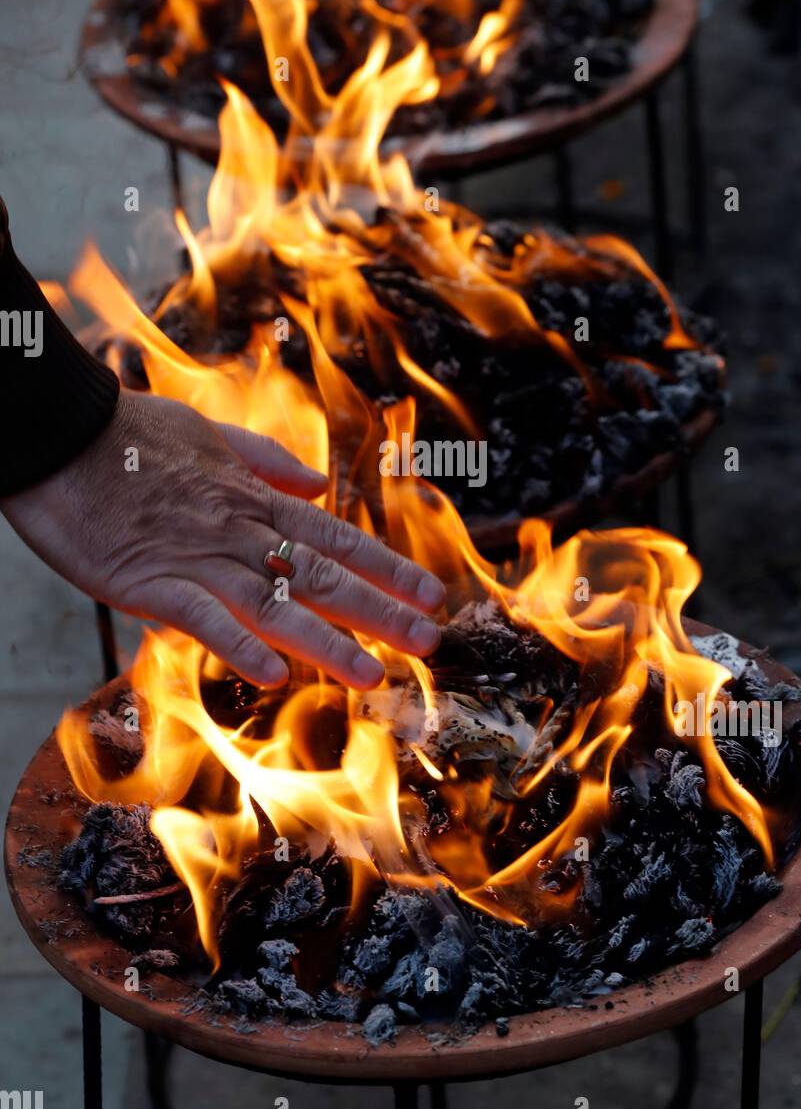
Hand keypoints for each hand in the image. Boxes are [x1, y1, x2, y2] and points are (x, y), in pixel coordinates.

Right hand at [0, 389, 444, 688]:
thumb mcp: (210, 436)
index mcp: (255, 499)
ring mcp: (197, 558)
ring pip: (274, 604)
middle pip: (322, 575)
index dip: (387, 568)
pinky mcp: (150, 582)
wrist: (60, 433)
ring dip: (326, 642)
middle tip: (430, 642)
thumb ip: (265, 462)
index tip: (431, 593)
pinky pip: (201, 617)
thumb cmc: (130, 434)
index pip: (337, 538)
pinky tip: (273, 675)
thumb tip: (315, 484)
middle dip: (380, 611)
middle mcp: (238, 531)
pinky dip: (237, 645)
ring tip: (372, 675)